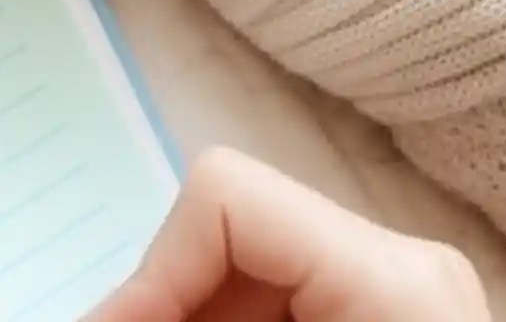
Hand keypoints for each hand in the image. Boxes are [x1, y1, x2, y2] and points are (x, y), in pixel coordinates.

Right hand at [85, 148, 489, 321]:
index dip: (148, 271)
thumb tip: (104, 313)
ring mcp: (400, 289)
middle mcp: (401, 262)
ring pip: (246, 269)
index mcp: (392, 274)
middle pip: (230, 235)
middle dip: (163, 301)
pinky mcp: (389, 314)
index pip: (226, 195)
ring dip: (190, 316)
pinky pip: (281, 300)